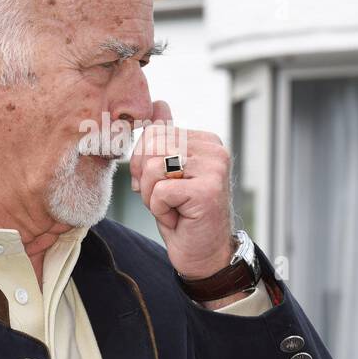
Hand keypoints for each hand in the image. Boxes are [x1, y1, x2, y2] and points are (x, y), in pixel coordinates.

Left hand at [129, 100, 235, 279]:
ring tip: (172, 208)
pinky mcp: (207, 191)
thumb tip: (159, 104)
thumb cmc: (183, 214)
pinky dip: (160, 211)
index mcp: (205, 140)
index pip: (153, 133)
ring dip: (152, 196)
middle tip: (165, 199)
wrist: (203, 254)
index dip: (143, 162)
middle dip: (145, 179)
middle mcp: (214, 150)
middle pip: (151, 146)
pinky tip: (179, 218)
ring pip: (153, 168)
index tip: (162, 185)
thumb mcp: (167, 172)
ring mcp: (214, 169)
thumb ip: (163, 139)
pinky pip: (160, 192)